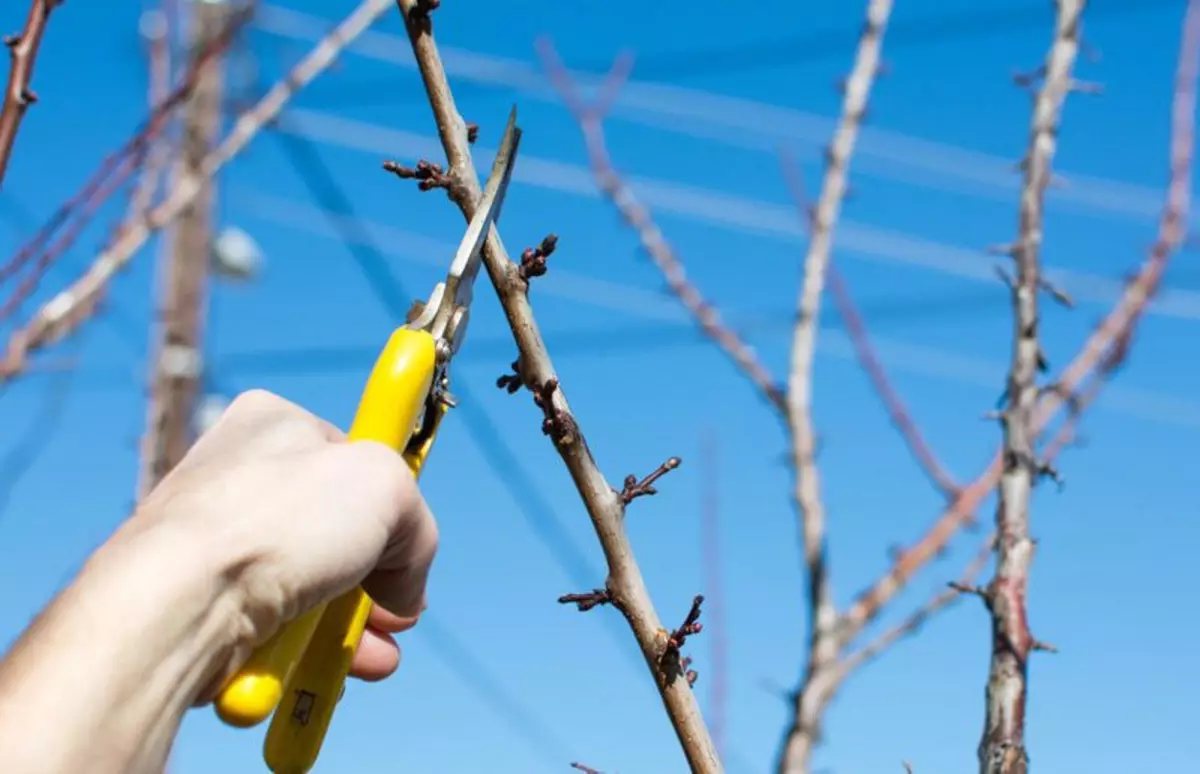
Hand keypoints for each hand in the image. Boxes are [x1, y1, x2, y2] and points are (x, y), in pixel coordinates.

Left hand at [142, 388, 439, 688]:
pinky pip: (271, 627)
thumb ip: (417, 529)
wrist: (181, 602)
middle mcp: (239, 476)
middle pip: (337, 533)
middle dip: (376, 584)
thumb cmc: (276, 523)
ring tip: (373, 659)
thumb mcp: (388, 489)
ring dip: (348, 630)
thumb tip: (405, 589)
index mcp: (275, 424)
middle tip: (396, 615)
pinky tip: (322, 673)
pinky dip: (302, 653)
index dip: (389, 505)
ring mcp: (217, 541)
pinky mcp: (201, 601)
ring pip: (309, 589)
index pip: (353, 459)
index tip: (407, 544)